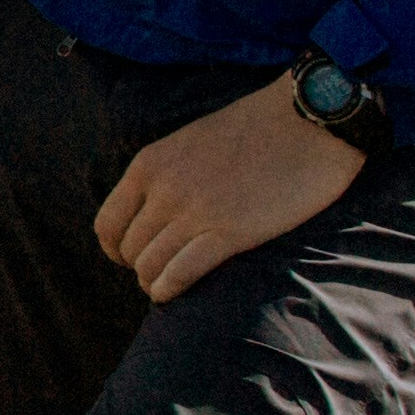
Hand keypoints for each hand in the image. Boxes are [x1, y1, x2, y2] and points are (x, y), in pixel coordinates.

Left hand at [93, 79, 367, 301]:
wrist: (307, 119)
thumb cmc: (257, 128)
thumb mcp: (192, 140)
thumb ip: (168, 172)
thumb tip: (154, 208)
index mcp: (150, 164)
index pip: (107, 224)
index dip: (116, 248)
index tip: (132, 256)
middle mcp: (164, 189)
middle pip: (130, 251)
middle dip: (141, 267)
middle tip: (161, 271)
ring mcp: (195, 212)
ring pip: (150, 267)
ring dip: (154, 283)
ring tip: (167, 288)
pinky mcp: (229, 232)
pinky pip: (180, 274)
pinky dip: (170, 290)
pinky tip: (174, 294)